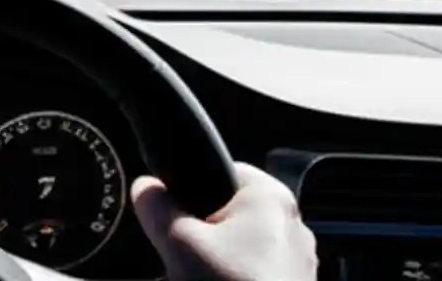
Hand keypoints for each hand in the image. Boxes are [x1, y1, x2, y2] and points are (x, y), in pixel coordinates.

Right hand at [131, 163, 316, 280]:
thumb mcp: (178, 244)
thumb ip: (157, 208)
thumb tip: (145, 188)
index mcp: (270, 197)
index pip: (221, 171)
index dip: (190, 192)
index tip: (175, 215)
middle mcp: (292, 225)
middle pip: (227, 215)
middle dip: (202, 234)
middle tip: (185, 256)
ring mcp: (296, 262)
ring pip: (240, 249)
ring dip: (216, 262)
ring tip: (200, 278)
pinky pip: (252, 274)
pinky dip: (233, 280)